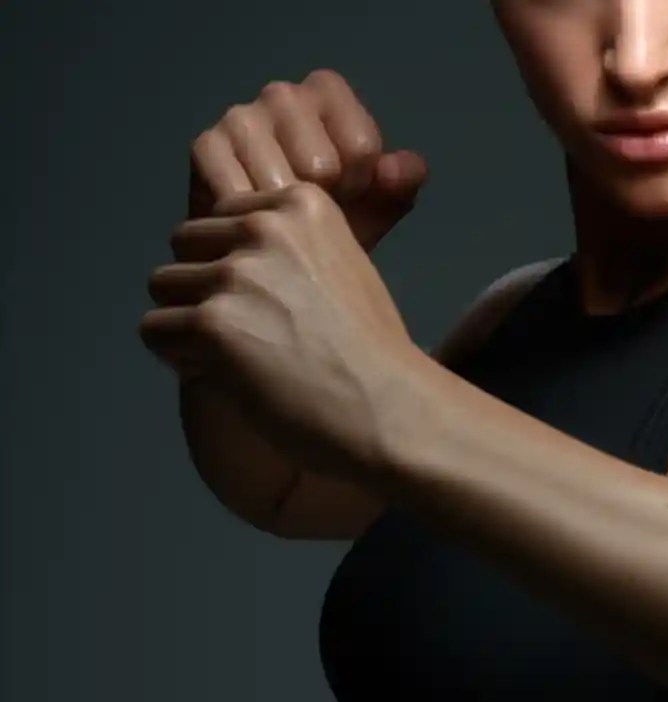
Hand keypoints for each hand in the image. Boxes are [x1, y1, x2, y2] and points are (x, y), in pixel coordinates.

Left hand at [141, 182, 419, 482]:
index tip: (276, 302)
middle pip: (183, 243)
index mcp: (301, 203)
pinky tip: (231, 376)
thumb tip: (219, 251)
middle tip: (251, 332)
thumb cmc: (372, 351)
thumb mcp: (344, 264)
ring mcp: (236, 275)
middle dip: (204, 286)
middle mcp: (264, 227)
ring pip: (162, 287)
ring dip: (189, 324)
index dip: (236, 263)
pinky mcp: (211, 324)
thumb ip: (288, 248)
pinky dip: (181, 360)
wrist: (388, 407)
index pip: (221, 216)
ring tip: (241, 356)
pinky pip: (154, 331)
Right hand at [187, 68, 428, 251]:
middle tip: (309, 211)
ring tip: (282, 217)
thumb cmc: (327, 220)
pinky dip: (253, 222)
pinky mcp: (206, 146)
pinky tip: (251, 222)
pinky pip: (242, 196)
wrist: (268, 252)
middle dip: (324, 202)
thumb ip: (399, 185)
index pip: (362, 146)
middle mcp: (282, 93)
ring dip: (287, 216)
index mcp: (328, 92)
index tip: (346, 196)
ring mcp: (240, 117)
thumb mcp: (378, 206)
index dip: (360, 186)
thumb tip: (398, 170)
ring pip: (284, 184)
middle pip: (323, 165)